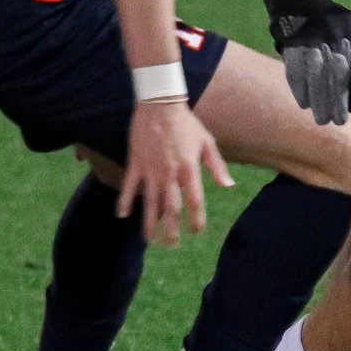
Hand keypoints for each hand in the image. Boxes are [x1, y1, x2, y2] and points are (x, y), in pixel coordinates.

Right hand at [118, 100, 232, 246]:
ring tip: (149, 240)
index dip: (196, 219)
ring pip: (149, 202)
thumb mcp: (207, 142)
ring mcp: (150, 169)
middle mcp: (169, 173)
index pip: (194, 201)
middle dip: (171, 229)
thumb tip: (228, 186)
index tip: (196, 231)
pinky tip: (122, 216)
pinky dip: (125, 201)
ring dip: (149, 222)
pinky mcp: (136, 163)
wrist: (160, 105)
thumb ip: (217, 166)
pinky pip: (129, 186)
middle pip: (171, 208)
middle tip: (171, 244)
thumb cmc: (187, 124)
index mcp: (189, 169)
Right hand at [264, 0, 350, 125]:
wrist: (299, 0)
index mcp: (349, 37)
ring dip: (317, 99)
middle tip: (336, 122)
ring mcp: (311, 42)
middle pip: (333, 76)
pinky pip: (295, 70)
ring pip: (315, 75)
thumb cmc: (332, 19)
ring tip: (320, 118)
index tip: (350, 112)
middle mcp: (332, 40)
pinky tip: (303, 103)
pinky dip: (299, 88)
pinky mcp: (292, 45)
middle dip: (334, 101)